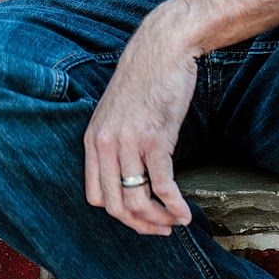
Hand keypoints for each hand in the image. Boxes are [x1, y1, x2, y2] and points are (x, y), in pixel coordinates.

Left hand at [82, 5, 197, 235]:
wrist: (162, 49)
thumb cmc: (144, 79)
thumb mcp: (117, 113)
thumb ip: (117, 142)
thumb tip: (131, 175)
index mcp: (93, 140)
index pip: (95, 196)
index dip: (119, 215)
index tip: (139, 218)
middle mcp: (105, 144)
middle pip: (114, 205)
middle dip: (140, 224)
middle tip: (161, 229)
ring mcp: (129, 143)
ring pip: (137, 201)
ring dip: (158, 219)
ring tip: (175, 221)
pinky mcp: (155, 138)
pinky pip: (162, 186)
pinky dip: (174, 206)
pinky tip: (185, 212)